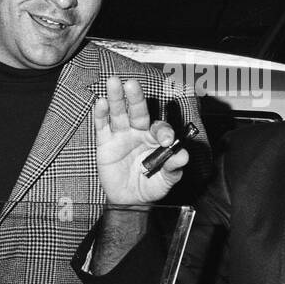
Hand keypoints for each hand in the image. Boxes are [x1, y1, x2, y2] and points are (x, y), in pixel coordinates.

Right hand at [94, 76, 188, 205]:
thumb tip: (183, 156)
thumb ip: (174, 167)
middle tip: (132, 84)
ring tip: (114, 82)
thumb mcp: (167, 180)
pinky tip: (102, 102)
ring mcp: (121, 136)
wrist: (130, 200)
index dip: (163, 131)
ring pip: (119, 113)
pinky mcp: (105, 143)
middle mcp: (139, 132)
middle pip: (138, 111)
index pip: (160, 128)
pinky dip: (101, 114)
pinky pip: (103, 126)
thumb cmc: (151, 186)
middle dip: (136, 97)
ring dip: (116, 97)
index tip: (166, 140)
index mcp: (156, 138)